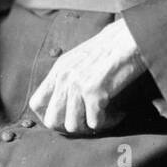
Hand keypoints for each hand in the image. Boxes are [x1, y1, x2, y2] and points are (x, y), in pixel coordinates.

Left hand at [29, 18, 146, 133]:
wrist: (130, 39)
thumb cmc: (111, 50)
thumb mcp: (79, 60)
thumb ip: (67, 78)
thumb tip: (63, 103)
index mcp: (58, 70)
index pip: (36, 103)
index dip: (48, 116)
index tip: (64, 119)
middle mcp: (64, 78)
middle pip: (51, 121)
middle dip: (68, 127)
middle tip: (86, 122)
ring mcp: (77, 85)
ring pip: (72, 126)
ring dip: (90, 127)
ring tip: (105, 116)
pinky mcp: (94, 93)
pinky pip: (95, 124)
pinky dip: (108, 122)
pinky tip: (117, 113)